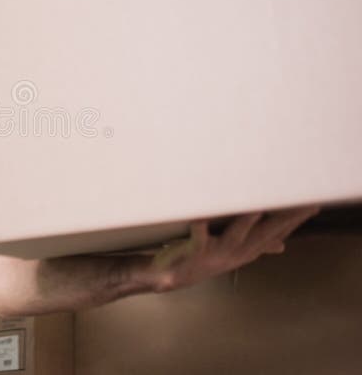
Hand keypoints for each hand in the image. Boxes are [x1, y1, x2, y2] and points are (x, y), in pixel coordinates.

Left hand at [148, 206, 319, 292]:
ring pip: (236, 236)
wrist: (168, 276)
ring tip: (256, 208)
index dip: (295, 220)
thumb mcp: (232, 253)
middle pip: (265, 234)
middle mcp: (236, 252)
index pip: (276, 233)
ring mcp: (216, 252)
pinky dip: (200, 226)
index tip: (313, 204)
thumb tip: (281, 244)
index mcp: (246, 250)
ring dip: (246, 223)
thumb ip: (256, 246)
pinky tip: (202, 216)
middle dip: (284, 219)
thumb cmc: (202, 259)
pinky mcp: (195, 250)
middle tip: (302, 203)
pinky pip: (199, 236)